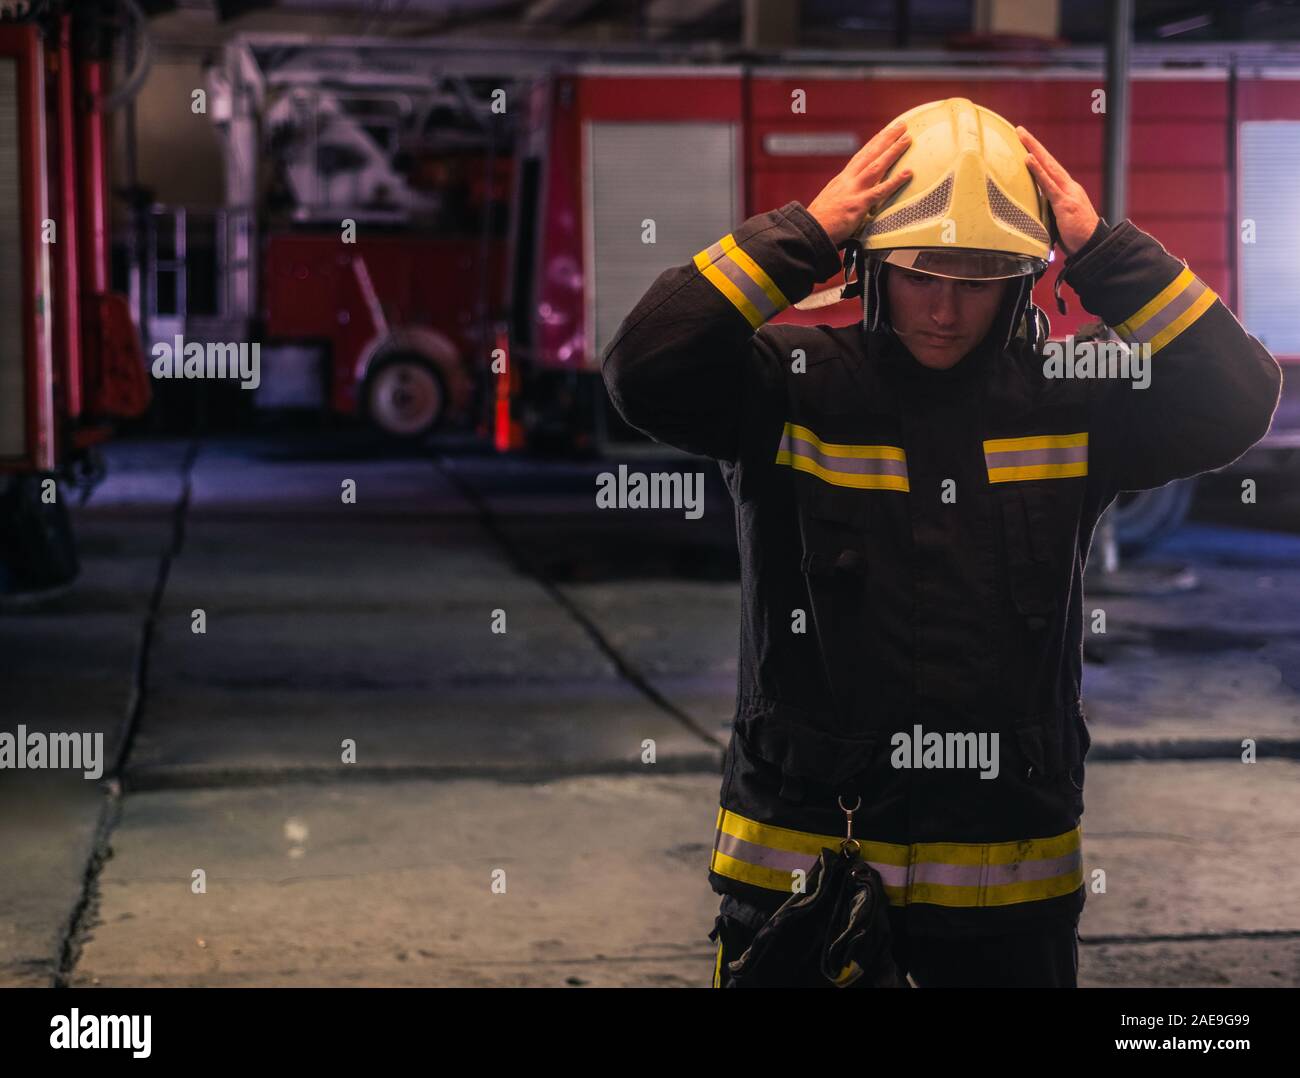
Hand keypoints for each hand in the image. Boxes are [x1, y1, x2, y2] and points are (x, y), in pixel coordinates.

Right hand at [808, 120, 913, 247]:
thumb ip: (843, 194)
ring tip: (907, 139)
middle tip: (901, 125)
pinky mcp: (857, 205)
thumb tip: (851, 195)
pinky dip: (895, 181)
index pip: (860, 156)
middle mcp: (848, 181)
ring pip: (876, 166)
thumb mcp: (830, 201)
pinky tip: (908, 173)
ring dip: (892, 151)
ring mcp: (853, 191)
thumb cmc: (820, 221)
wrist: (809, 232)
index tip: (884, 132)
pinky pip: (880, 191)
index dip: (873, 143)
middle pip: (870, 154)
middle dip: (886, 138)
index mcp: (842, 180)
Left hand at [1015, 125, 1100, 256]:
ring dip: (1034, 150)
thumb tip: (1034, 209)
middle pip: (1049, 161)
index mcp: (1067, 190)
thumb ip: (1048, 210)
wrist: (1094, 246)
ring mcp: (1068, 193)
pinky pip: (1048, 185)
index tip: (1025, 142)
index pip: (1050, 169)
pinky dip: (1038, 171)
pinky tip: (1028, 159)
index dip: (1038, 155)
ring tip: (1022, 137)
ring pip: (1048, 167)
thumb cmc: (1076, 237)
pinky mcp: (1065, 204)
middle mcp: (1069, 187)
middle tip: (1020, 130)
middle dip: (1034, 144)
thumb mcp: (1059, 220)